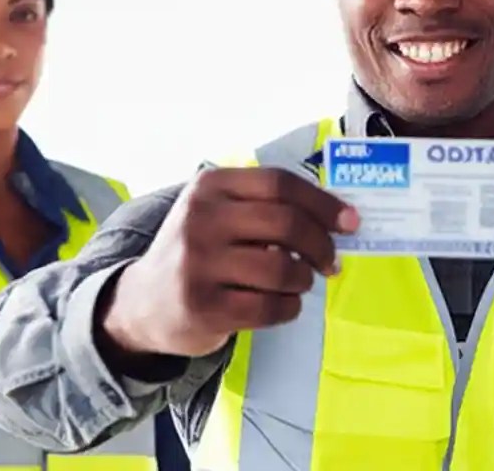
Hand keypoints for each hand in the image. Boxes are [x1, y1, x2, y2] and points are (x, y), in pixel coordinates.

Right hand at [102, 167, 359, 357]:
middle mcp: (200, 219)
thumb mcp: (218, 213)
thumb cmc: (198, 251)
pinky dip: (289, 308)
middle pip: (286, 223)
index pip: (280, 183)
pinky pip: (270, 308)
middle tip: (331, 261)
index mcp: (210, 186)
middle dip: (321, 245)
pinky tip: (282, 305)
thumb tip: (338, 217)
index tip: (350, 222)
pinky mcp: (204, 307)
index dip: (323, 203)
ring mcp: (199, 264)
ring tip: (299, 282)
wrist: (143, 302)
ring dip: (303, 279)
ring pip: (282, 270)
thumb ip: (265, 206)